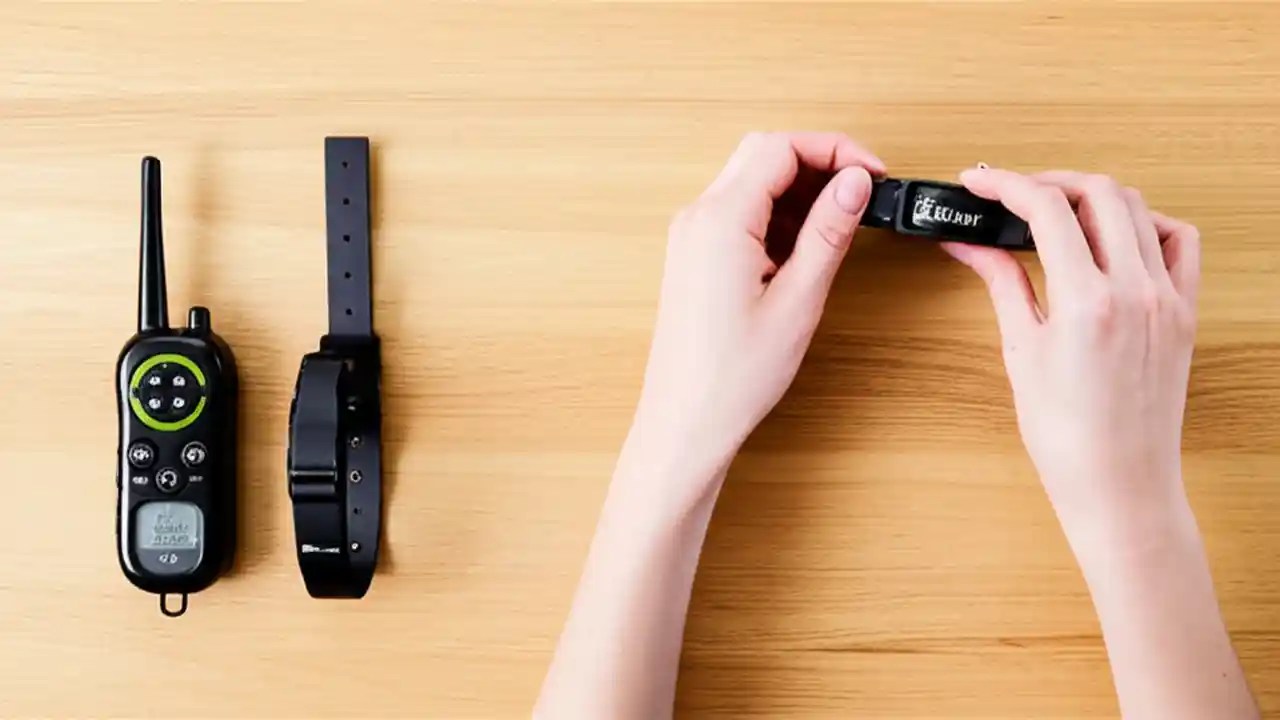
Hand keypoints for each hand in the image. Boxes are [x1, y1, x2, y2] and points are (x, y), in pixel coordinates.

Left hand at [626, 132, 883, 497]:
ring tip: (838, 227)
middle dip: (817, 162)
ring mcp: (690, 236)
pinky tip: (804, 249)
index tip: (874, 173)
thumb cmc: (734, 376)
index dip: (834, 149)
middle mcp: (697, 218)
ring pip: (750, 181)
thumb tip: (856, 183)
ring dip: (797, 190)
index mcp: (719, 220)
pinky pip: (737, 212)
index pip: (780, 148)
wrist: (685, 422)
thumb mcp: (798, 299)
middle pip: (762, 154)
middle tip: (862, 192)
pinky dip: (775, 215)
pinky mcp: (693, 256)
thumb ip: (828, 232)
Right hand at [942, 168, 1201, 541]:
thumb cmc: (1067, 438)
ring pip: (1138, 209)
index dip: (1006, 184)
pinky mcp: (1184, 312)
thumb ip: (1002, 284)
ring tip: (1058, 213)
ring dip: (1094, 197)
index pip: (1046, 209)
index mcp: (1087, 302)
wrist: (1119, 484)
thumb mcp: (1021, 352)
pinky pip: (1180, 241)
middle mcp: (1135, 291)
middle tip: (1013, 194)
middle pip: (1097, 193)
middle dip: (1049, 181)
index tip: (980, 182)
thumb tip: (970, 245)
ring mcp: (1167, 299)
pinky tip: (1116, 237)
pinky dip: (1147, 223)